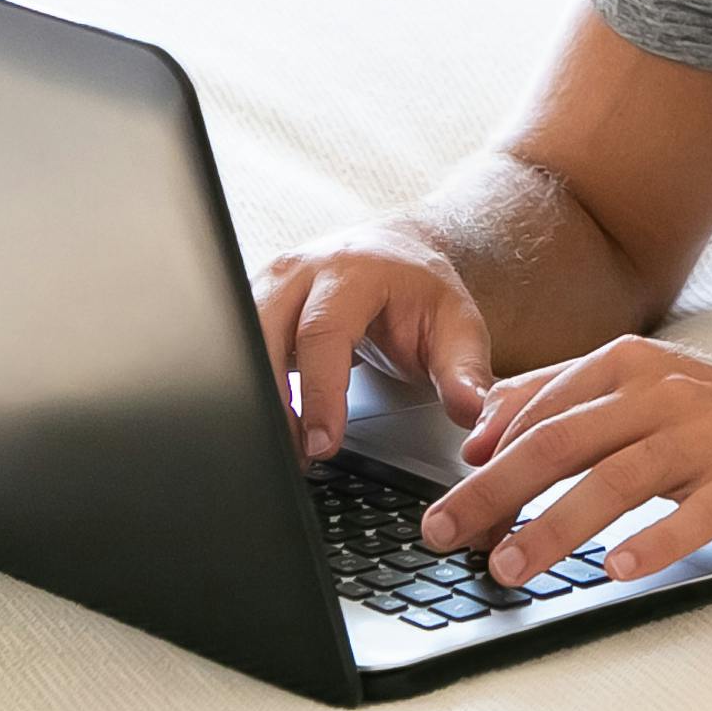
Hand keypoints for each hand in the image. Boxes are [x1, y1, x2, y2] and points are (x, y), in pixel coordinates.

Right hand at [252, 216, 495, 460]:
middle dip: (275, 402)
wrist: (400, 254)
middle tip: (297, 456)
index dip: (321, 392)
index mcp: (353, 271)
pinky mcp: (255, 303)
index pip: (323, 331)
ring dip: (258, 400)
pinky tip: (273, 423)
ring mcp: (271, 284)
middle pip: (264, 335)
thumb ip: (465, 371)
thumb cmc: (423, 292)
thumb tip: (473, 413)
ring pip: (241, 343)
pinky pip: (238, 348)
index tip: (323, 444)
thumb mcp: (457, 326)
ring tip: (288, 447)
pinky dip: (250, 389)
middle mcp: (302, 271)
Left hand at [424, 335, 711, 585]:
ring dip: (553, 526)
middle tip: (448, 535)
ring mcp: (703, 437)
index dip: (483, 466)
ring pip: (615, 479)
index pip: (537, 416)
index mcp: (625, 366)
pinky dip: (652, 542)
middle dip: (494, 493)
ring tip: (510, 565)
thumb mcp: (632, 389)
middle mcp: (660, 393)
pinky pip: (690, 516)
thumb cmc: (710, 418)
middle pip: (560, 444)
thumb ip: (553, 399)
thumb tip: (476, 430)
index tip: (447, 509)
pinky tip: (615, 568)